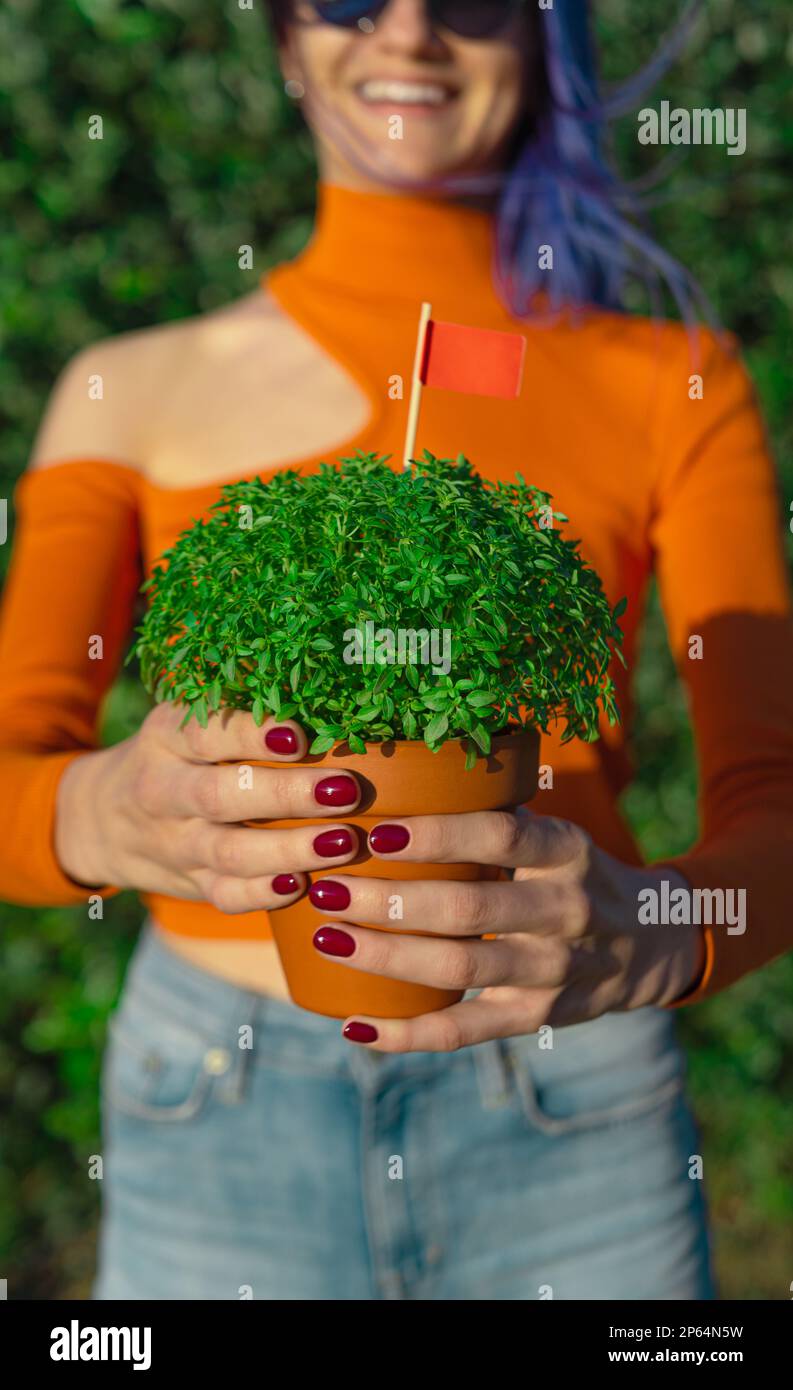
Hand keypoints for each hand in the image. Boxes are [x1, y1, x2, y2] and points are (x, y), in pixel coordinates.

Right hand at [54, 706, 363, 909]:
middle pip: (221, 797)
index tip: (300, 735)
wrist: (103, 819)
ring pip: (229, 852)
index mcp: (165, 739)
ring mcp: (177, 844)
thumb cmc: (174, 756)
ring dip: (290, 849)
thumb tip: (320, 686)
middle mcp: (164, 792)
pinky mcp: (192, 884)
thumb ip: (237, 708)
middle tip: (345, 790)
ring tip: (343, 841)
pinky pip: (226, 895)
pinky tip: (303, 885)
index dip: (252, 735)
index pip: (205, 734)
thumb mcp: (183, 721)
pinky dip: (264, 894)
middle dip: (287, 795)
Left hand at [308, 808, 705, 1050]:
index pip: (501, 837)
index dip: (437, 835)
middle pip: (470, 909)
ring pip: (460, 969)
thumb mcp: (555, 834)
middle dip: (390, 901)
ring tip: (328, 938)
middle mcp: (565, 911)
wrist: (651, 941)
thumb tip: (398, 772)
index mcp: (567, 852)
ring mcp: (553, 971)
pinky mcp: (537, 1018)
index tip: (375, 832)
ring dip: (386, 957)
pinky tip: (356, 1024)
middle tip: (327, 889)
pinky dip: (407, 1034)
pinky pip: (464, 1031)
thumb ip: (495, 813)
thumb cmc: (571, 873)